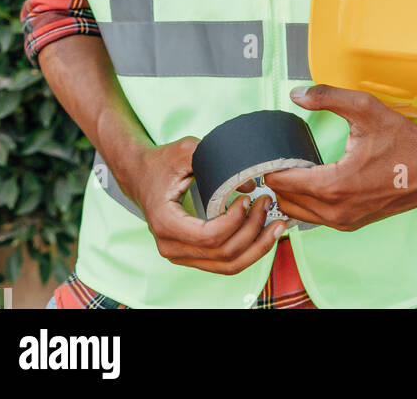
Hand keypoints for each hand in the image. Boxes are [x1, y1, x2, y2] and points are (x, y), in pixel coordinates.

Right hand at [130, 138, 286, 273]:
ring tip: (275, 224)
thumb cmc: (162, 162)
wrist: (140, 176)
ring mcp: (181, 255)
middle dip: (252, 231)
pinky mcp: (191, 256)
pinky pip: (224, 264)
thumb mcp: (186, 151)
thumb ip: (217, 161)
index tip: (247, 199)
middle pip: (222, 254)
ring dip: (256, 247)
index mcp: (166, 223)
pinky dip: (248, 252)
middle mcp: (171, 246)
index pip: (208, 237)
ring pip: (227, 266)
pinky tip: (264, 235)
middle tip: (267, 203)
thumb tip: (250, 185)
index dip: (234, 221)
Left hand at [262, 85, 416, 231]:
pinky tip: (311, 181)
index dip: (269, 167)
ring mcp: (345, 222)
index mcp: (335, 186)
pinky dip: (307, 203)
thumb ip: (327, 97)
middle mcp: (336, 211)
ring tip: (292, 167)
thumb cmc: (403, 138)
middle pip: (286, 201)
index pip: (283, 183)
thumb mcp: (365, 108)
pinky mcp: (353, 224)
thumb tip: (295, 93)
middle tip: (277, 156)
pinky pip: (317, 218)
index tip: (266, 151)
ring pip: (300, 213)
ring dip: (291, 194)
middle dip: (277, 181)